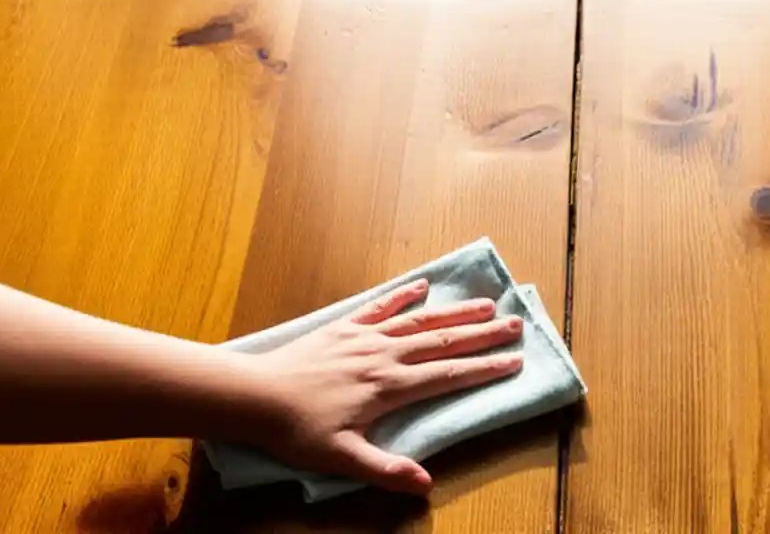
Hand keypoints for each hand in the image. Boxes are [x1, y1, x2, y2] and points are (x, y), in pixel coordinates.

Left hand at [242, 278, 522, 494]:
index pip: (448, 375)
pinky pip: (380, 306)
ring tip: (486, 305)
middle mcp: (384, 356)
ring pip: (419, 321)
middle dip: (482, 335)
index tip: (514, 362)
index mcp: (389, 387)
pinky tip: (421, 286)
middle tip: (516, 324)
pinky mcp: (343, 328)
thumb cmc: (297, 431)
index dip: (484, 369)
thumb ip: (386, 470)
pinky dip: (402, 296)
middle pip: (443, 342)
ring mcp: (364, 338)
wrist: (253, 396)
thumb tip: (427, 484)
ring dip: (454, 312)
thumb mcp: (342, 459)